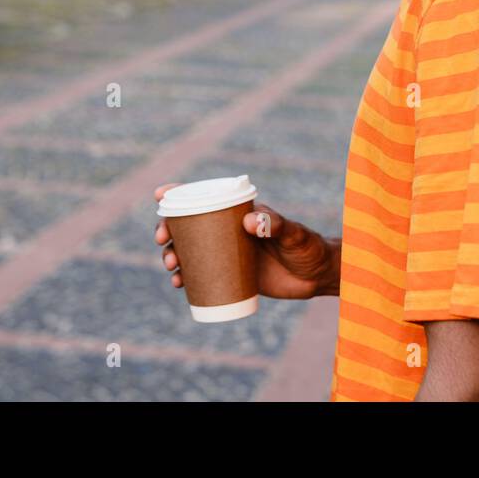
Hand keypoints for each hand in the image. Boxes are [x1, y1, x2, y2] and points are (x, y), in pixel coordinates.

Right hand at [153, 183, 338, 299]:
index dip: (179, 194)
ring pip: (190, 250)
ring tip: (173, 267)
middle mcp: (229, 230)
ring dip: (174, 255)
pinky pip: (202, 274)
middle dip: (168, 230)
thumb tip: (250, 222)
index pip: (206, 197)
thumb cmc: (308, 247)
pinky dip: (187, 277)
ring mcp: (227, 253)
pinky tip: (179, 283)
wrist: (318, 277)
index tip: (160, 196)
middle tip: (164, 242)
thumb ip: (277, 225)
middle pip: (189, 225)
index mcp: (239, 212)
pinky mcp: (230, 275)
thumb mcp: (294, 234)